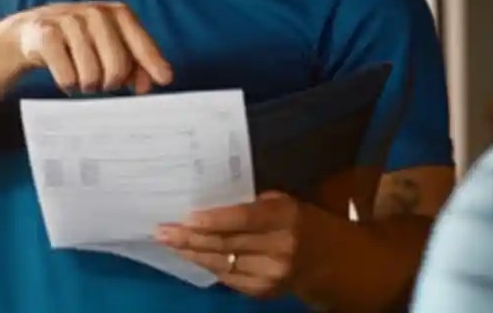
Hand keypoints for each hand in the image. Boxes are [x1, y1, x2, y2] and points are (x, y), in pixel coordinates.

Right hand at [8, 1, 171, 93]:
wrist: (30, 32)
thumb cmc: (77, 42)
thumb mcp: (107, 47)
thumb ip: (132, 65)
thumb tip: (147, 86)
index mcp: (115, 13)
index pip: (139, 40)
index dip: (152, 61)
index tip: (164, 80)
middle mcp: (94, 13)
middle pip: (117, 65)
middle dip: (111, 82)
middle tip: (103, 84)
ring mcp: (69, 21)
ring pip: (91, 75)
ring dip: (87, 85)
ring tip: (81, 78)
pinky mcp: (46, 34)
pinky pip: (67, 76)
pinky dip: (68, 84)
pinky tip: (65, 77)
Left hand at [154, 191, 323, 298]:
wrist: (331, 261)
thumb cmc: (299, 221)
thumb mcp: (283, 202)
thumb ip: (251, 203)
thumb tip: (208, 202)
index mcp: (286, 217)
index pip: (244, 219)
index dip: (213, 220)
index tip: (185, 217)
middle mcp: (279, 248)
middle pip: (226, 244)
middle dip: (189, 238)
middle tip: (161, 230)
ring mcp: (271, 274)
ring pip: (221, 263)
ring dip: (190, 253)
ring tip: (167, 241)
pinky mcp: (263, 291)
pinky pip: (226, 277)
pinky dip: (205, 265)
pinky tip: (188, 255)